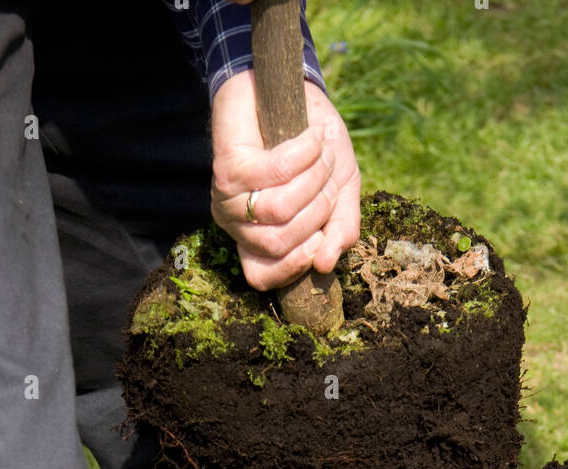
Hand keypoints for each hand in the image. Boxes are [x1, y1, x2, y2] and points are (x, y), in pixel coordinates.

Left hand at [210, 69, 360, 292]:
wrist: (291, 92)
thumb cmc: (315, 149)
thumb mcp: (340, 193)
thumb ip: (340, 230)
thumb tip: (326, 265)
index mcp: (258, 240)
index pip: (262, 277)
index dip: (297, 265)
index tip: (322, 234)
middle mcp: (236, 225)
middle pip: (281, 243)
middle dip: (318, 209)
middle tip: (328, 176)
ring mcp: (227, 197)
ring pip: (278, 211)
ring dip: (313, 178)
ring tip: (321, 153)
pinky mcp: (227, 165)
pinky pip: (274, 173)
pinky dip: (303, 153)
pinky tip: (311, 138)